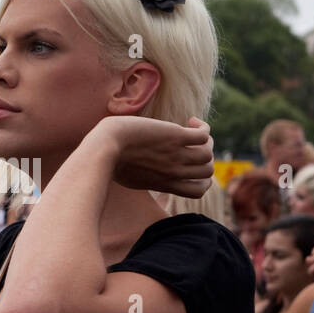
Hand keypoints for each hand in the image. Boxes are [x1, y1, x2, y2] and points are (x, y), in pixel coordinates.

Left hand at [91, 115, 213, 197]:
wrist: (105, 148)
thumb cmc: (110, 161)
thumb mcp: (130, 177)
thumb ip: (144, 177)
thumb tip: (146, 168)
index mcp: (165, 184)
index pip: (199, 191)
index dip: (201, 178)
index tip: (189, 163)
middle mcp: (174, 173)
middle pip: (208, 171)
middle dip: (204, 156)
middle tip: (190, 143)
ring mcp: (176, 155)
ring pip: (208, 154)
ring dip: (205, 141)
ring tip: (191, 128)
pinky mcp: (175, 137)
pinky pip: (204, 135)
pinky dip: (203, 127)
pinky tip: (191, 121)